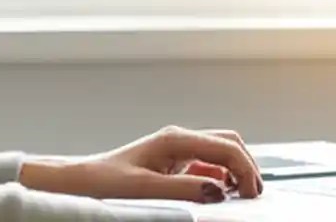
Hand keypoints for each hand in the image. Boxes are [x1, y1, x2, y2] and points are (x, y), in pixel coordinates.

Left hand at [18, 125, 262, 204]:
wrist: (83, 180)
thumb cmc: (107, 181)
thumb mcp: (145, 189)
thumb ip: (184, 189)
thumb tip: (218, 192)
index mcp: (175, 139)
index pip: (226, 146)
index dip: (246, 169)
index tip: (251, 194)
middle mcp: (180, 140)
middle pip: (229, 143)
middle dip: (246, 166)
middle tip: (252, 196)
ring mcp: (179, 150)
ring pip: (222, 153)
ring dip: (236, 171)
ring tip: (240, 197)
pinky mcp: (176, 163)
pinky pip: (208, 166)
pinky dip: (222, 178)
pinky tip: (221, 195)